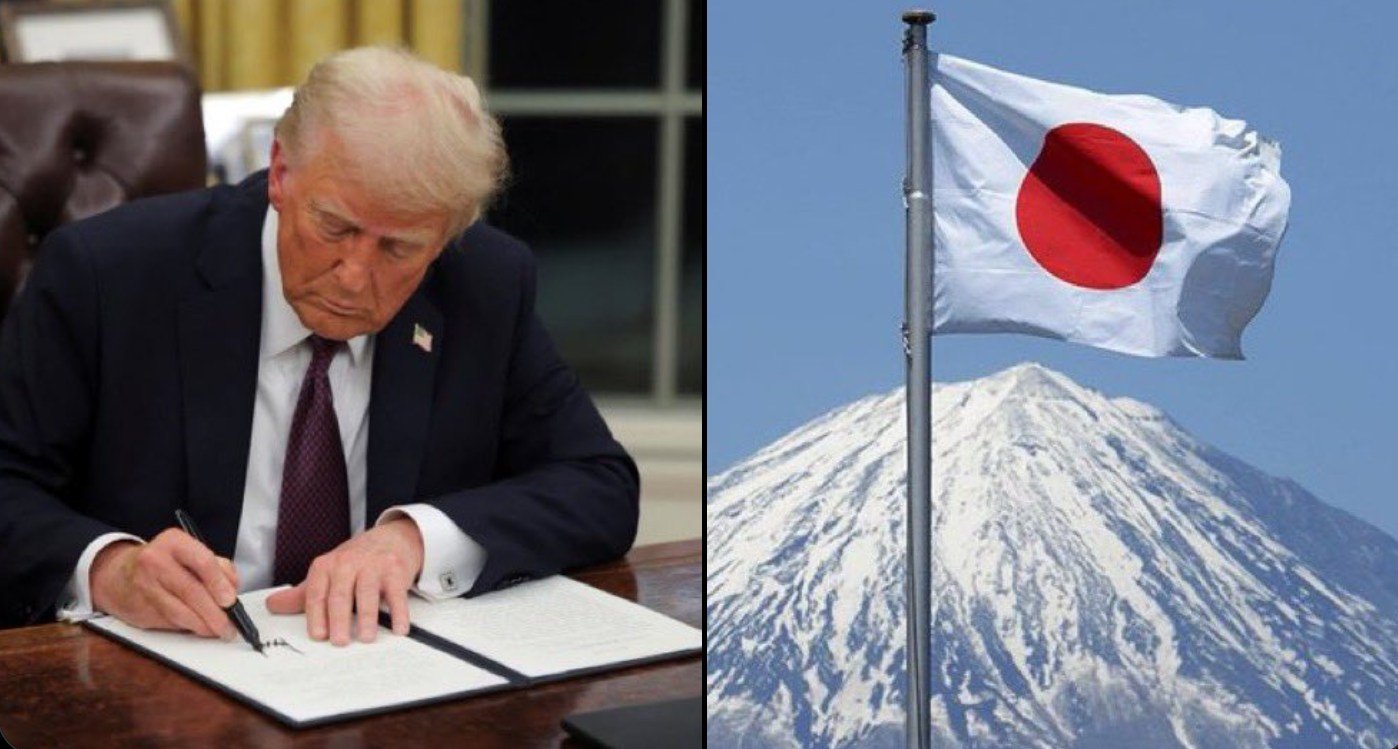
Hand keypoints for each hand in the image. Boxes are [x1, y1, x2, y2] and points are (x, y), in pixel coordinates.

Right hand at [90, 529, 239, 637]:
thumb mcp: (190, 552)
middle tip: (229, 625)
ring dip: (203, 625)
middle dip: (215, 613)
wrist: (118, 574)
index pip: (202, 562)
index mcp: (173, 542)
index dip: (219, 584)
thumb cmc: (164, 562)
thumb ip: (217, 566)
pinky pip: (170, 622)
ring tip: (218, 630)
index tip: (230, 601)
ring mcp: (144, 586)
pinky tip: (199, 627)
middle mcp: (155, 562)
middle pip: (191, 591)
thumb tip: (232, 590)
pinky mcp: (139, 608)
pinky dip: (189, 627)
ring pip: (180, 612)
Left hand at [264, 518, 422, 644]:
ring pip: (367, 593)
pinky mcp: (395, 570)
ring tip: (366, 637)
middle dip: (339, 620)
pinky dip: (399, 612)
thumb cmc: (357, 562)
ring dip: (367, 617)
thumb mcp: (328, 573)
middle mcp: (348, 563)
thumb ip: (303, 594)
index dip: (316, 616)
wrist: (391, 539)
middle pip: (340, 594)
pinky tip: (398, 628)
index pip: (316, 593)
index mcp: (327, 566)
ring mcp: (373, 565)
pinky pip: (396, 594)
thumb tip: (272, 605)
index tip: (318, 635)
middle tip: (340, 641)